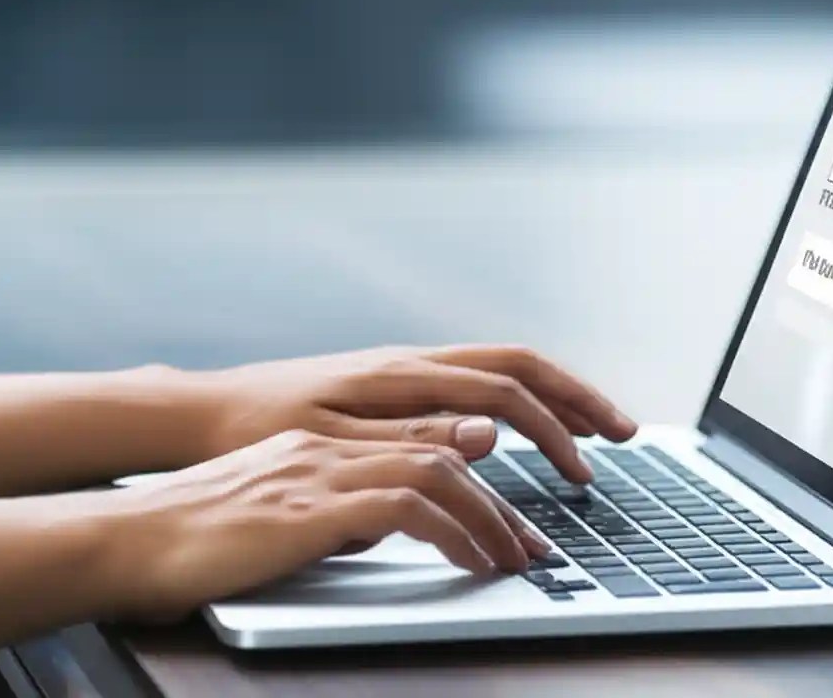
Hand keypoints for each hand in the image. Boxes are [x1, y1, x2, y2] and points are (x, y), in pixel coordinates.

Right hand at [102, 430, 549, 621]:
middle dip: (501, 499)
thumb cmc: (194, 539)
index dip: (478, 481)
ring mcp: (321, 470)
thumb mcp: (284, 517)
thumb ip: (341, 510)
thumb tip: (392, 523)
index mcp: (323, 445)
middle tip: (533, 546)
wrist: (124, 542)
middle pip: (444, 452)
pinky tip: (470, 561)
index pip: (423, 445)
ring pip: (437, 472)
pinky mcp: (312, 505)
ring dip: (488, 517)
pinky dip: (452, 532)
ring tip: (513, 559)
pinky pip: (407, 508)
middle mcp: (330, 446)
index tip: (509, 523)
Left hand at [202, 345, 637, 482]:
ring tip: (594, 428)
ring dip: (555, 395)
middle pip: (521, 364)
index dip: (555, 431)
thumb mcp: (333, 444)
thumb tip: (489, 433)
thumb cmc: (260, 430)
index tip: (584, 472)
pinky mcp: (398, 381)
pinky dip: (521, 399)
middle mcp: (413, 360)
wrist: (206, 410)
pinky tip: (527, 425)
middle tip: (625, 432)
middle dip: (579, 397)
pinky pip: (478, 380)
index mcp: (403, 374)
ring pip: (503, 367)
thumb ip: (414, 438)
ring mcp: (408, 366)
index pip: (505, 395)